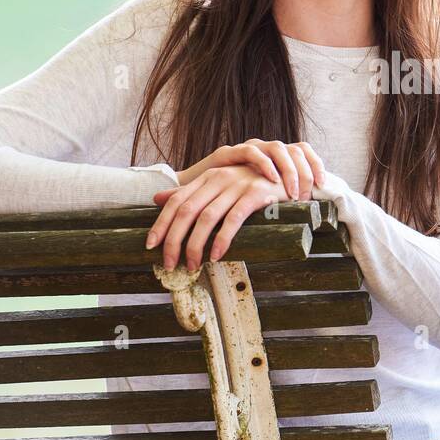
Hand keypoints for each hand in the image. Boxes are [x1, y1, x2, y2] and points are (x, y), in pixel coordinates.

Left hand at [145, 164, 286, 270]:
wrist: (289, 175)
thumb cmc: (253, 184)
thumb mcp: (220, 184)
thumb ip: (191, 192)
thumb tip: (157, 198)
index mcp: (207, 177)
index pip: (176, 201)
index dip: (161, 223)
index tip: (150, 246)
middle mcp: (218, 178)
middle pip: (187, 211)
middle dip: (174, 240)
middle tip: (170, 264)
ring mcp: (237, 185)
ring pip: (207, 217)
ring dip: (196, 244)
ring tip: (192, 265)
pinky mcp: (256, 194)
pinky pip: (233, 219)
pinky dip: (222, 239)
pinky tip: (216, 255)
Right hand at [175, 139, 325, 201]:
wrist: (193, 193)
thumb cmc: (229, 200)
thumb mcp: (260, 199)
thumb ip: (278, 200)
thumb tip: (309, 215)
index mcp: (275, 158)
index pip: (303, 151)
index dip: (316, 165)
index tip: (324, 184)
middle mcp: (264, 149)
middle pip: (296, 149)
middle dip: (306, 171)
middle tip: (308, 195)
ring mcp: (247, 149)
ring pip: (278, 148)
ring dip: (289, 169)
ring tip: (292, 192)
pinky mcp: (229, 152)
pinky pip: (251, 151)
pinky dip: (264, 164)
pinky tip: (271, 179)